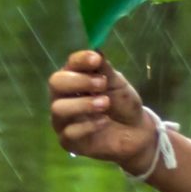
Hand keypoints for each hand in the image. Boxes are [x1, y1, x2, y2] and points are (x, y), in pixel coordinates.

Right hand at [48, 49, 156, 168]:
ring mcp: (63, 119)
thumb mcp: (117, 83)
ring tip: (105, 104)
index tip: (96, 59)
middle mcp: (63, 96)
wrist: (135, 131)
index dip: (80, 60)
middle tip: (101, 83)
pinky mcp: (67, 140)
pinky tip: (104, 121)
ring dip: (83, 104)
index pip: (69, 64)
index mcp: (74, 77)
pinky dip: (89, 125)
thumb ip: (104, 69)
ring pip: (59, 108)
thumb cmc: (122, 103)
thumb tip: (95, 50)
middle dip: (78, 81)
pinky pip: (69, 132)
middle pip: (55, 83)